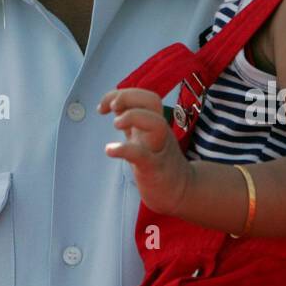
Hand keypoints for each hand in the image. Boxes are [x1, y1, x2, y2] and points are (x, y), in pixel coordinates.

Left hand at [99, 87, 192, 215]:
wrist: (182, 192)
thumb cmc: (159, 162)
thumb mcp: (144, 137)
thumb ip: (132, 120)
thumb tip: (113, 103)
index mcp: (154, 123)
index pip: (144, 96)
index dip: (122, 93)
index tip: (103, 106)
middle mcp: (159, 131)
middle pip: (152, 101)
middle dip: (128, 97)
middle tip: (111, 108)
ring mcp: (158, 149)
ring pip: (156, 124)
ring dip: (132, 116)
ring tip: (115, 124)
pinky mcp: (154, 169)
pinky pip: (142, 155)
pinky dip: (124, 149)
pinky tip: (110, 150)